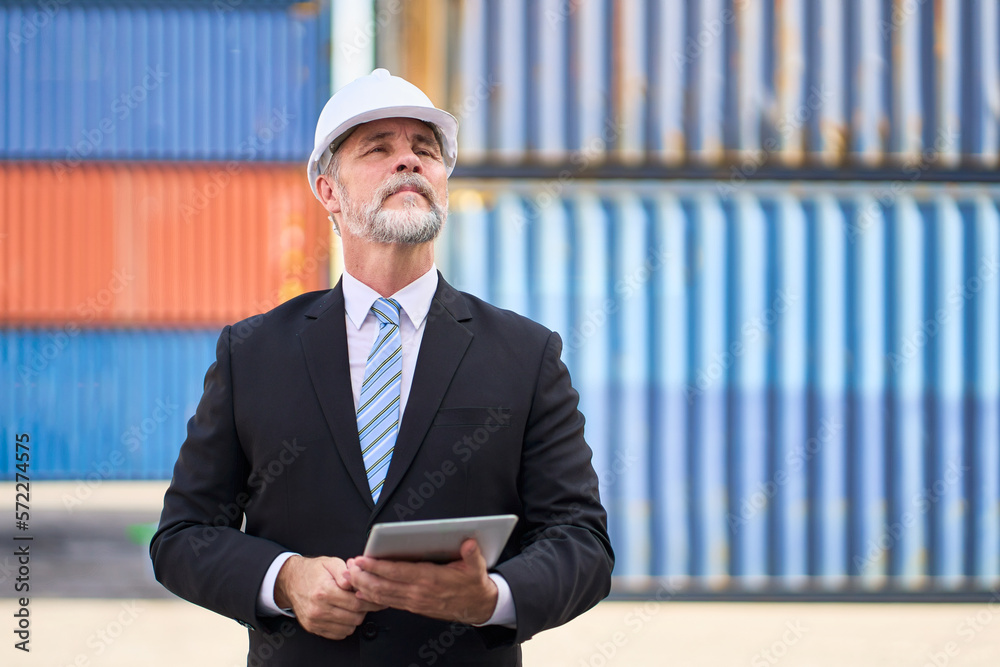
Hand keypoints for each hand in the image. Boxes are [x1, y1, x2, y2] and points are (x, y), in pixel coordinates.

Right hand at [274, 555, 385, 639]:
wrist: (290, 581)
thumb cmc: (312, 571)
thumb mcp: (330, 563)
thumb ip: (345, 572)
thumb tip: (354, 582)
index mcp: (324, 591)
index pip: (357, 603)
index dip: (371, 602)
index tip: (377, 599)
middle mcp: (318, 609)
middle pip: (355, 617)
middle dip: (365, 610)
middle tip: (365, 600)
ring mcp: (315, 621)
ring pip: (348, 628)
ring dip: (355, 618)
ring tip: (353, 606)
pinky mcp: (313, 628)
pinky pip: (338, 634)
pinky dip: (345, 626)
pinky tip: (344, 614)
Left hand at [345, 539, 498, 624]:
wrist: (477, 607)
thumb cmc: (473, 584)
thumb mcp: (476, 567)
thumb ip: (472, 554)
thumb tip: (469, 542)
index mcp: (431, 578)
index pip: (398, 572)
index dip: (378, 566)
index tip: (363, 559)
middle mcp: (420, 592)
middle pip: (385, 585)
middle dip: (364, 577)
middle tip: (349, 567)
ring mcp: (415, 601)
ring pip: (384, 596)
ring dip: (365, 587)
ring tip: (351, 577)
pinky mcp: (414, 607)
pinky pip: (389, 603)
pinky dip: (374, 598)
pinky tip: (363, 592)